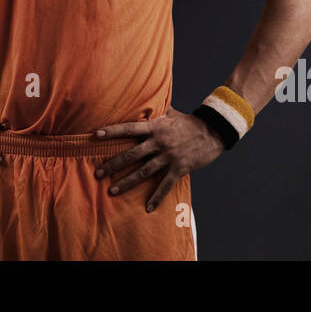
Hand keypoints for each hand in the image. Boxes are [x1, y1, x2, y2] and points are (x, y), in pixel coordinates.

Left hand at [94, 111, 224, 211]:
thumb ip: (156, 112)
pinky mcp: (180, 168)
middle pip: (132, 154)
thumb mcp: (171, 113)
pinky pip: (166, 185)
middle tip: (97, 173)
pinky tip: (148, 208)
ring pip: (144, 171)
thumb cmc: (190, 122)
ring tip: (112, 191)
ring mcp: (169, 156)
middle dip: (113, 164)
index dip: (112, 131)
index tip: (96, 135)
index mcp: (156, 127)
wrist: (214, 131)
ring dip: (127, 182)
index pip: (129, 128)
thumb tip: (144, 103)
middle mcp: (160, 141)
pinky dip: (156, 197)